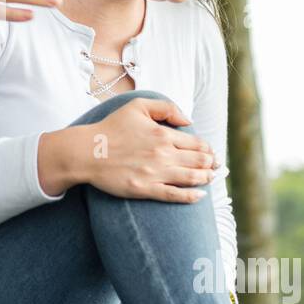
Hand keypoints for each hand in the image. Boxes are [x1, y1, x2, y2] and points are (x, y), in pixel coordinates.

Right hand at [80, 96, 218, 202]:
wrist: (87, 152)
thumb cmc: (111, 128)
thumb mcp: (137, 106)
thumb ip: (166, 107)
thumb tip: (188, 121)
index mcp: (163, 134)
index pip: (198, 144)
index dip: (208, 150)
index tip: (211, 153)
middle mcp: (163, 154)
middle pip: (199, 162)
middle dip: (212, 165)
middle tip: (216, 167)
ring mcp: (155, 173)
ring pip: (191, 178)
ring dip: (206, 179)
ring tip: (210, 179)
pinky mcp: (145, 189)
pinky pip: (175, 195)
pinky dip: (191, 196)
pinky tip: (200, 196)